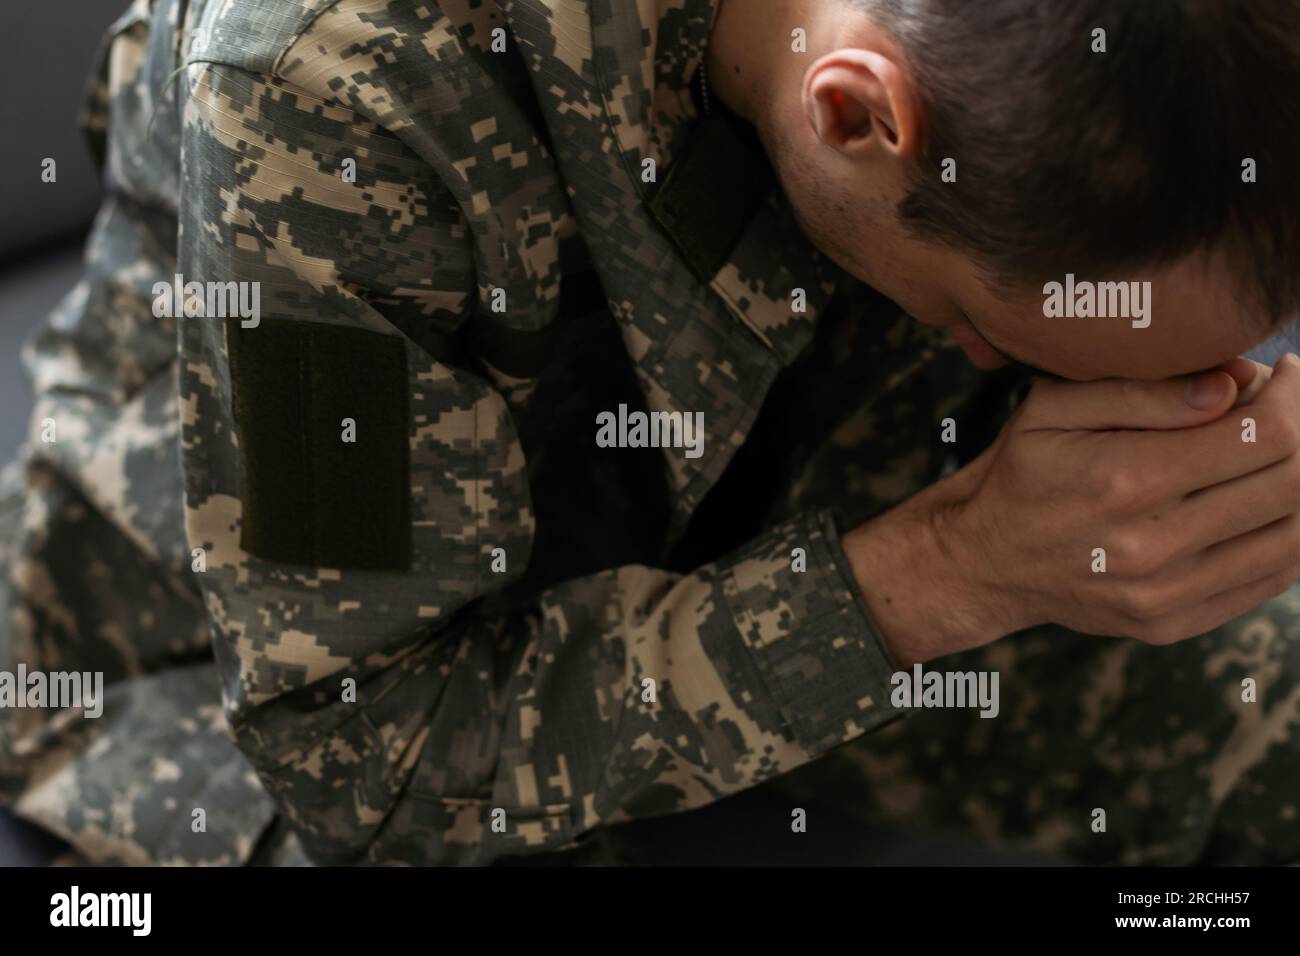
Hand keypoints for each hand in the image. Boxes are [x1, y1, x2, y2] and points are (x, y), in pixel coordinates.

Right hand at [844, 354, 1299, 665]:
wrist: (983, 563)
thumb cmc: (1021, 474)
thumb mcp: (1052, 409)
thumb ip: (1140, 390)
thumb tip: (1229, 386)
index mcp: (1124, 479)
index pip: (1260, 435)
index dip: (1291, 395)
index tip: (1282, 372)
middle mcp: (1151, 544)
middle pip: (1289, 483)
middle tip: (1286, 405)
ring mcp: (1166, 594)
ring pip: (1293, 538)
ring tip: (1282, 453)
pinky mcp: (1173, 623)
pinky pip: (1268, 582)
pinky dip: (1289, 537)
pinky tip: (1267, 503)